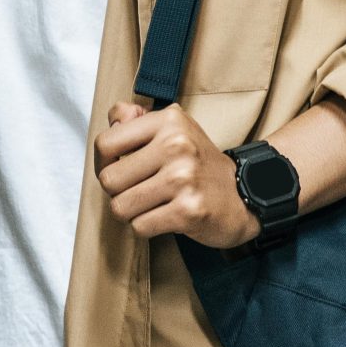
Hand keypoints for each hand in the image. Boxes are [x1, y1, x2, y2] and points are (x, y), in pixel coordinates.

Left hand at [95, 102, 262, 248]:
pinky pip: (140, 227)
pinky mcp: (188, 210)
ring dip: (132, 212)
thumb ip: (137, 120)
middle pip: (108, 180)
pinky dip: (147, 228)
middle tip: (139, 191)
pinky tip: (165, 217)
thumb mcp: (173, 130)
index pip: (105, 143)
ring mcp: (183, 179)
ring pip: (121, 206)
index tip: (117, 169)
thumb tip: (114, 119)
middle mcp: (176, 145)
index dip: (102, 162)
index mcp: (168, 121)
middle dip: (118, 192)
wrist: (243, 195)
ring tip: (152, 205)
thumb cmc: (198, 164)